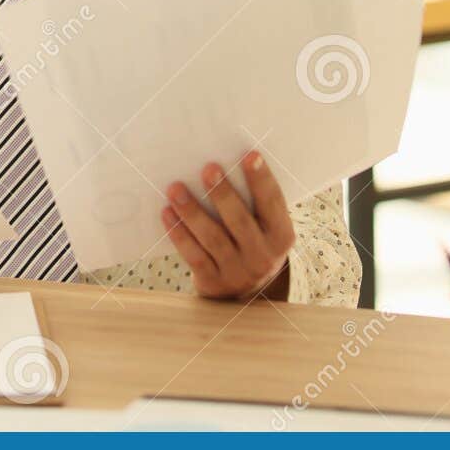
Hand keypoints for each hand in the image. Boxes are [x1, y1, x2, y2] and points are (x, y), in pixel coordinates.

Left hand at [161, 152, 294, 300]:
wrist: (242, 294)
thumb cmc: (249, 242)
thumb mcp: (263, 228)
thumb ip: (252, 203)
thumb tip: (223, 162)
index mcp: (281, 236)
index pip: (273, 203)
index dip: (262, 179)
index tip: (250, 155)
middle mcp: (263, 256)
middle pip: (240, 221)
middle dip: (223, 194)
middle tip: (208, 168)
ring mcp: (238, 272)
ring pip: (213, 238)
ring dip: (192, 211)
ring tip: (175, 189)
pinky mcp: (213, 282)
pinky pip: (194, 255)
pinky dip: (179, 233)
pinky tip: (167, 213)